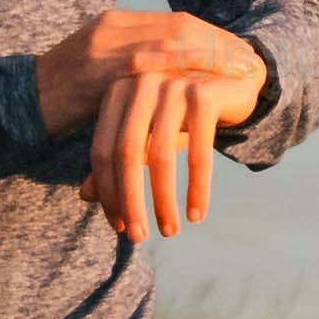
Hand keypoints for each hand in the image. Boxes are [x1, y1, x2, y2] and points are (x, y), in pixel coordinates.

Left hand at [36, 11, 268, 241]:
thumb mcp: (148, 135)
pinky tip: (196, 214)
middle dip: (130, 200)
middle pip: (126, 153)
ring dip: (164, 200)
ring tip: (169, 230)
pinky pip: (199, 151)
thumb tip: (84, 196)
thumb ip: (116, 160)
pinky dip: (197, 188)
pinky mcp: (205, 94)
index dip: (107, 191)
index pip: (102, 150)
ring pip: (161, 155)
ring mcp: (173, 85)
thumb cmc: (183, 113)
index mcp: (118, 91)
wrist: (235, 81)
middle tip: (137, 237)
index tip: (118, 225)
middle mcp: (141, 83)